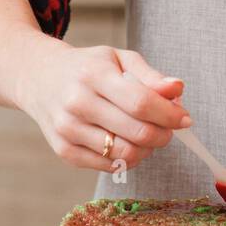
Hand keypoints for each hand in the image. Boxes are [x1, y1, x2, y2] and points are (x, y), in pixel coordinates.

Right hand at [19, 37, 191, 172]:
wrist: (39, 78)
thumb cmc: (88, 67)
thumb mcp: (119, 59)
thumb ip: (150, 76)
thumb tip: (178, 90)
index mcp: (94, 74)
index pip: (141, 102)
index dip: (169, 114)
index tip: (185, 118)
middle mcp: (78, 103)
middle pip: (136, 132)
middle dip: (164, 135)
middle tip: (169, 128)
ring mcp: (68, 130)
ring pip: (125, 154)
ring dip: (148, 149)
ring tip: (149, 135)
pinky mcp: (64, 151)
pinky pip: (109, 166)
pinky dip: (128, 158)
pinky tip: (128, 143)